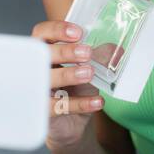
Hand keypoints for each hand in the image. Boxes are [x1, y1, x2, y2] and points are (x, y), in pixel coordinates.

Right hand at [31, 19, 102, 147]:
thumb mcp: (91, 70)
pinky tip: (98, 102)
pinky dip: (79, 104)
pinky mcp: (42, 112)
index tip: (78, 32)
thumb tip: (116, 50)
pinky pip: (57, 107)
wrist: (72, 122)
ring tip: (89, 73)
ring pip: (46, 79)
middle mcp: (36, 68)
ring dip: (68, 74)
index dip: (57, 30)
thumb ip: (101, 58)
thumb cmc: (75, 89)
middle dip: (65, 51)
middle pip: (42, 54)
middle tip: (87, 53)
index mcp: (45, 51)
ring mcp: (36, 90)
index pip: (43, 33)